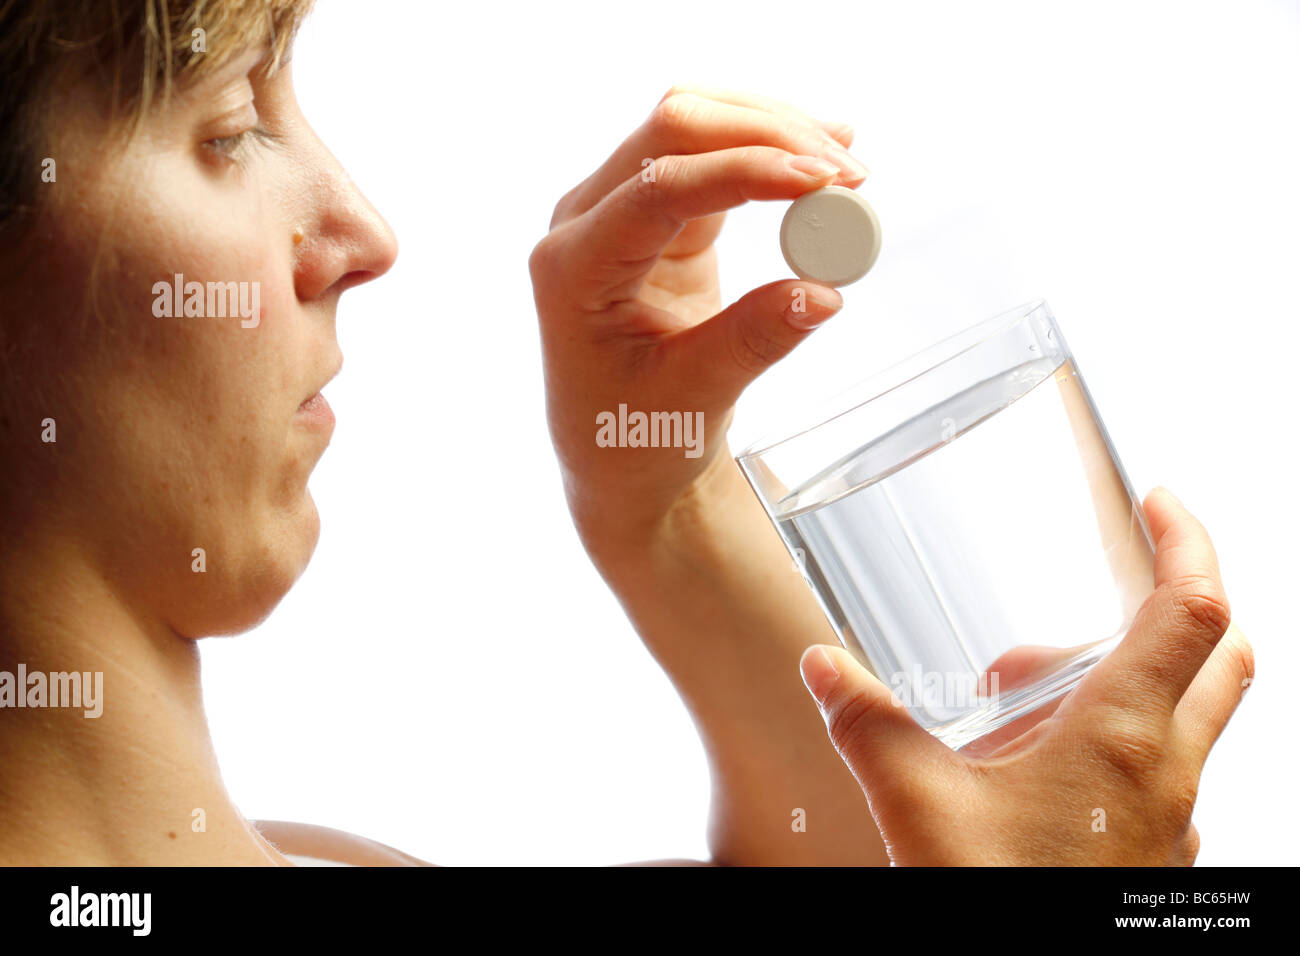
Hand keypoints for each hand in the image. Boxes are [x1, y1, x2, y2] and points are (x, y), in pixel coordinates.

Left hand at [528, 85, 868, 562]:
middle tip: (847, 174)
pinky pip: (713, 157)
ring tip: (848, 165)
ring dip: (772, 130)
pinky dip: (768, 151)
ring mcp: (619, 210)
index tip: (819, 180)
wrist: (619, 457)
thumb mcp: (693, 399)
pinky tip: (820, 158)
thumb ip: (753, 341)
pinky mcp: (657, 214)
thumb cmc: (633, 438)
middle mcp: (586, 223)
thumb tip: (824, 292)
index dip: (743, 172)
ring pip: (696, 126)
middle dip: (766, 134)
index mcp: (573, 269)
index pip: (657, 187)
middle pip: (674, 130)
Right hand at [799, 487, 1252, 865]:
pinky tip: (1038, 756)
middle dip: (1181, 596)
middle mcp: (1170, 772)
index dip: (1187, 539)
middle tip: (1115, 572)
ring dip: (1137, 672)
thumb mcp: (919, 808)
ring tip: (1029, 683)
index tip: (1157, 497)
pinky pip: (1162, 768)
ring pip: (1195, 714)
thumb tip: (823, 665)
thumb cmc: (998, 900)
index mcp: (1127, 738)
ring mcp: (1171, 817)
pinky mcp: (1152, 851)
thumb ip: (868, 725)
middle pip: (1223, 655)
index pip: (1194, 609)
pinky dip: (1122, 734)